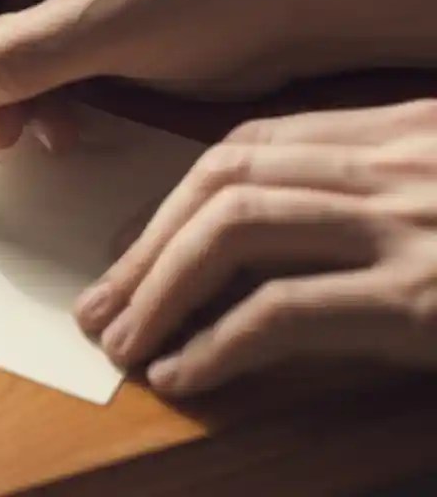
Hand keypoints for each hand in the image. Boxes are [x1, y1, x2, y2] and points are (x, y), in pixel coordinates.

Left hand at [74, 99, 436, 395]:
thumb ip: (369, 195)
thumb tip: (262, 244)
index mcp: (401, 131)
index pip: (251, 146)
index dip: (175, 197)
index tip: (131, 244)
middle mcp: (395, 162)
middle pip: (225, 183)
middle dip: (147, 247)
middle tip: (101, 303)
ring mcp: (405, 224)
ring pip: (235, 232)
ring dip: (160, 293)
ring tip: (124, 344)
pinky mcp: (421, 298)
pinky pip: (283, 311)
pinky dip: (215, 345)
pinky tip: (181, 375)